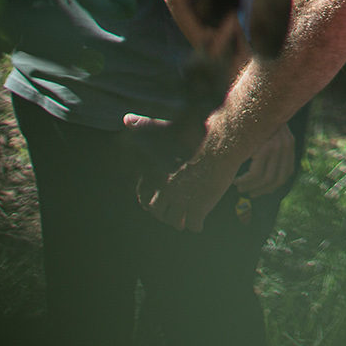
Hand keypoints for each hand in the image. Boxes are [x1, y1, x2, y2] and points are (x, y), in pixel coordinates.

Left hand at [125, 113, 238, 231]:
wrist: (220, 145)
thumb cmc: (194, 135)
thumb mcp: (165, 130)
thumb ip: (144, 126)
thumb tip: (125, 119)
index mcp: (155, 175)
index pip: (144, 196)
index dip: (149, 202)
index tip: (153, 205)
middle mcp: (166, 190)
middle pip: (159, 210)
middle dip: (164, 214)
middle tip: (170, 217)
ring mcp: (182, 200)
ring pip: (175, 220)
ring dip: (178, 222)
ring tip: (183, 223)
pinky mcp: (199, 207)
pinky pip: (193, 224)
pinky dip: (195, 226)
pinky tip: (198, 226)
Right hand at [232, 123, 295, 196]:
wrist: (253, 98)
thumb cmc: (253, 116)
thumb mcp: (264, 131)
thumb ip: (267, 147)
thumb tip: (259, 171)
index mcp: (289, 143)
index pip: (286, 173)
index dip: (273, 186)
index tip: (260, 191)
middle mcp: (286, 145)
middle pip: (277, 179)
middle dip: (261, 190)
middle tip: (247, 192)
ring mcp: (278, 146)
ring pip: (266, 178)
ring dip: (250, 187)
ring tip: (239, 186)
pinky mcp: (266, 147)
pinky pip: (256, 173)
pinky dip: (245, 181)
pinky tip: (236, 180)